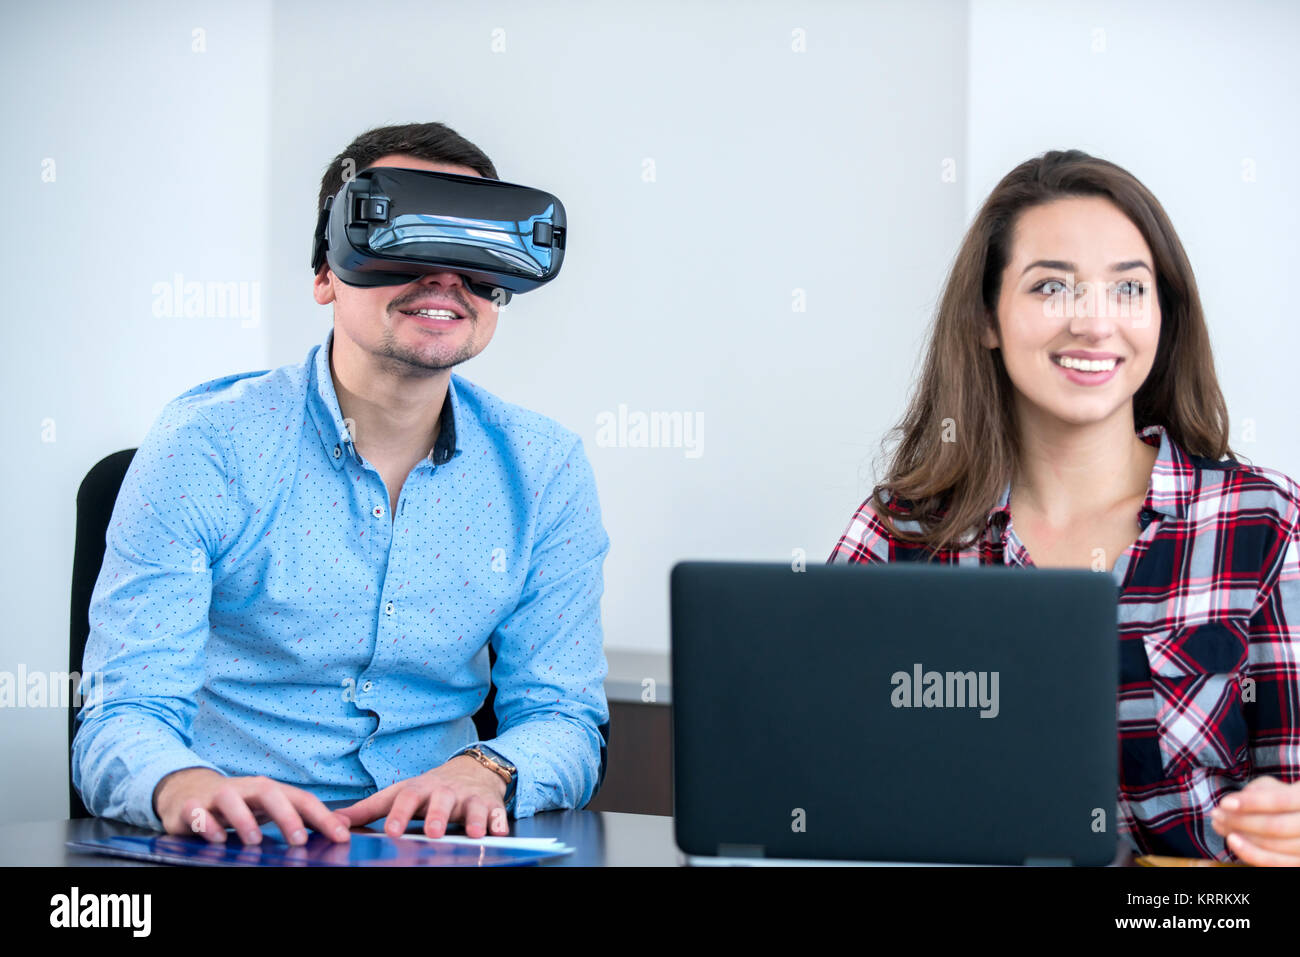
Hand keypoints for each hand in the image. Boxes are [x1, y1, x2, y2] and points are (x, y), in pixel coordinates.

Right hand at [153, 768, 352, 845]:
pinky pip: (197, 812)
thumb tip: (343, 826)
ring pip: (231, 799)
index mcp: (269, 790)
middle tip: (300, 840)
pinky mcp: (190, 808)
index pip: (300, 799)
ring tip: (255, 841)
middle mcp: (246, 789)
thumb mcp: (271, 808)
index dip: (322, 817)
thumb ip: (303, 816)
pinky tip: (218, 839)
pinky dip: (207, 824)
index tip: (340, 837)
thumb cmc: (239, 804)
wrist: (189, 791)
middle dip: (286, 815)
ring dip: (244, 819)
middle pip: (269, 792)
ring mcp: (217, 796)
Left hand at [334, 755, 509, 838]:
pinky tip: (498, 831)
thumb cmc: (428, 789)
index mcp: (419, 790)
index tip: (392, 831)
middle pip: (440, 801)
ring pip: (471, 807)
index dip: (399, 814)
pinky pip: (496, 812)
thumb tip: (333, 823)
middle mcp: (443, 792)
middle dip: (438, 816)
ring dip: (471, 820)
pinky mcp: (490, 805)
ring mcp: (468, 798)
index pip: (406, 799)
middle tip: (433, 832)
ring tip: (472, 834)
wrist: (471, 770)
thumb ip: (367, 810)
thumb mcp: (399, 793)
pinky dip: (499, 821)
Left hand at [1210, 775, 1299, 865]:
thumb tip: (1231, 804)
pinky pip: (1275, 863)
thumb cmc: (1281, 798)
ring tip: (1219, 825)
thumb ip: (1255, 791)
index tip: (1224, 803)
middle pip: (1276, 826)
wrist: (1296, 817)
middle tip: (1216, 815)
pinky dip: (1250, 853)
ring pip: (1274, 846)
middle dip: (1240, 821)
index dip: (1251, 802)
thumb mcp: (1271, 787)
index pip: (1280, 800)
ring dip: (1241, 837)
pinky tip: (1232, 841)